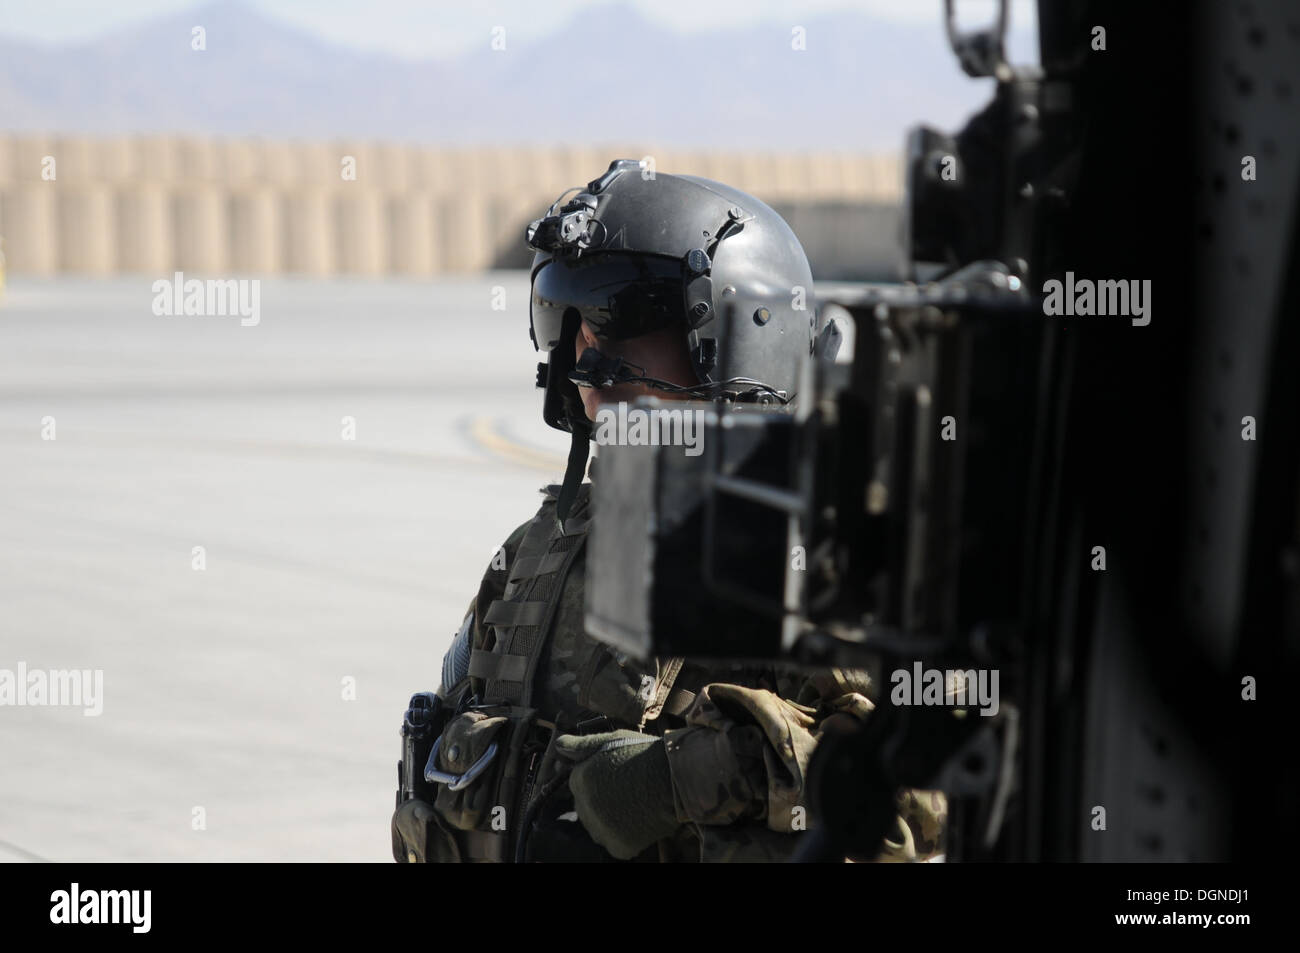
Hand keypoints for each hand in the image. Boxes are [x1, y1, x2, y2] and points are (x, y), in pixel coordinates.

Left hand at [554, 729, 679, 859]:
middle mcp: (585, 807)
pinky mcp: (618, 846)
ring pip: (598, 827)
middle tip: (626, 790)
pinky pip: (614, 844)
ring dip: (609, 819)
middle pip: (586, 807)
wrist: (676, 778)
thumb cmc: (646, 755)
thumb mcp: (612, 739)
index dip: (597, 778)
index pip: (578, 784)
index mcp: (580, 780)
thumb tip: (559, 746)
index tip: (615, 775)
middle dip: (600, 799)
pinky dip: (624, 836)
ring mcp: (601, 829)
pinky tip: (639, 820)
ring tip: (633, 805)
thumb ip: (582, 745)